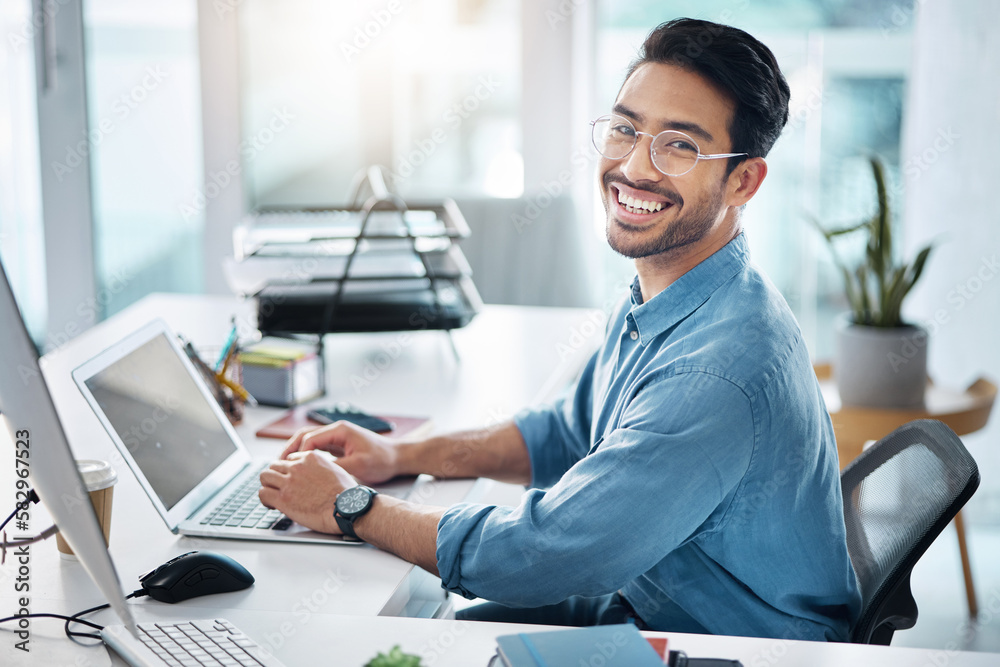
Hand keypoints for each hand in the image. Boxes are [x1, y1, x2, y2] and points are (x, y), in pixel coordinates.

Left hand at [258, 451, 354, 534]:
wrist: (346, 508)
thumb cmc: (346, 494)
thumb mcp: (336, 470)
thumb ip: (320, 468)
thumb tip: (315, 475)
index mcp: (311, 458)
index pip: (289, 459)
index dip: (288, 470)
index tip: (290, 479)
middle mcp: (298, 467)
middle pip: (274, 465)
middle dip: (275, 476)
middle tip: (278, 487)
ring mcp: (289, 482)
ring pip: (264, 477)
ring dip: (268, 485)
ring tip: (272, 495)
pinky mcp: (283, 498)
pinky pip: (263, 493)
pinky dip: (264, 499)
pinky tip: (271, 505)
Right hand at [279, 421, 399, 484]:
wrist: (398, 457)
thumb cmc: (382, 460)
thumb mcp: (359, 466)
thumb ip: (336, 468)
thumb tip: (314, 474)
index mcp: (340, 431)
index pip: (310, 439)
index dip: (297, 454)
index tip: (290, 468)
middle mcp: (336, 430)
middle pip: (304, 436)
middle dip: (290, 449)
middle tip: (277, 465)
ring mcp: (337, 437)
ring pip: (309, 441)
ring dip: (296, 452)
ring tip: (284, 466)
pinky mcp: (339, 445)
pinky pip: (317, 448)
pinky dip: (306, 456)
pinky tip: (300, 467)